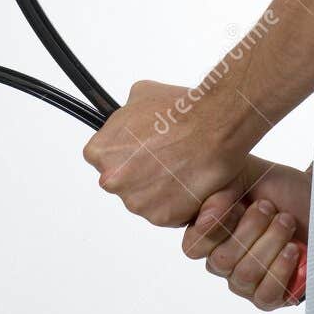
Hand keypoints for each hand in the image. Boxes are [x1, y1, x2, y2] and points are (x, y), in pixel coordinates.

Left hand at [83, 79, 250, 228]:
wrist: (213, 127)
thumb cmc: (180, 112)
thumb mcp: (140, 96)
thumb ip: (123, 117)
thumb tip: (125, 120)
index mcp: (101, 153)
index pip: (103, 159)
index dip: (124, 155)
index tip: (140, 150)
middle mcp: (113, 180)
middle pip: (123, 183)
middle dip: (140, 174)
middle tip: (163, 159)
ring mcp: (136, 202)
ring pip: (144, 200)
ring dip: (159, 189)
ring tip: (180, 168)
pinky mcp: (161, 217)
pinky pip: (166, 213)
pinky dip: (177, 203)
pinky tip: (189, 180)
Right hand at [181, 159, 311, 308]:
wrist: (312, 199)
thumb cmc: (276, 189)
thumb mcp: (244, 176)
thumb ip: (219, 192)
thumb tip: (207, 216)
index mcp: (208, 235)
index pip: (193, 247)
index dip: (212, 229)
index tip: (237, 205)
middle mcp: (221, 261)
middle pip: (222, 261)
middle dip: (251, 230)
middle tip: (270, 207)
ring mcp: (243, 282)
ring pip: (246, 274)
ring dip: (270, 243)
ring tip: (286, 222)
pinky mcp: (268, 296)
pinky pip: (265, 295)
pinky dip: (281, 269)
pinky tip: (292, 249)